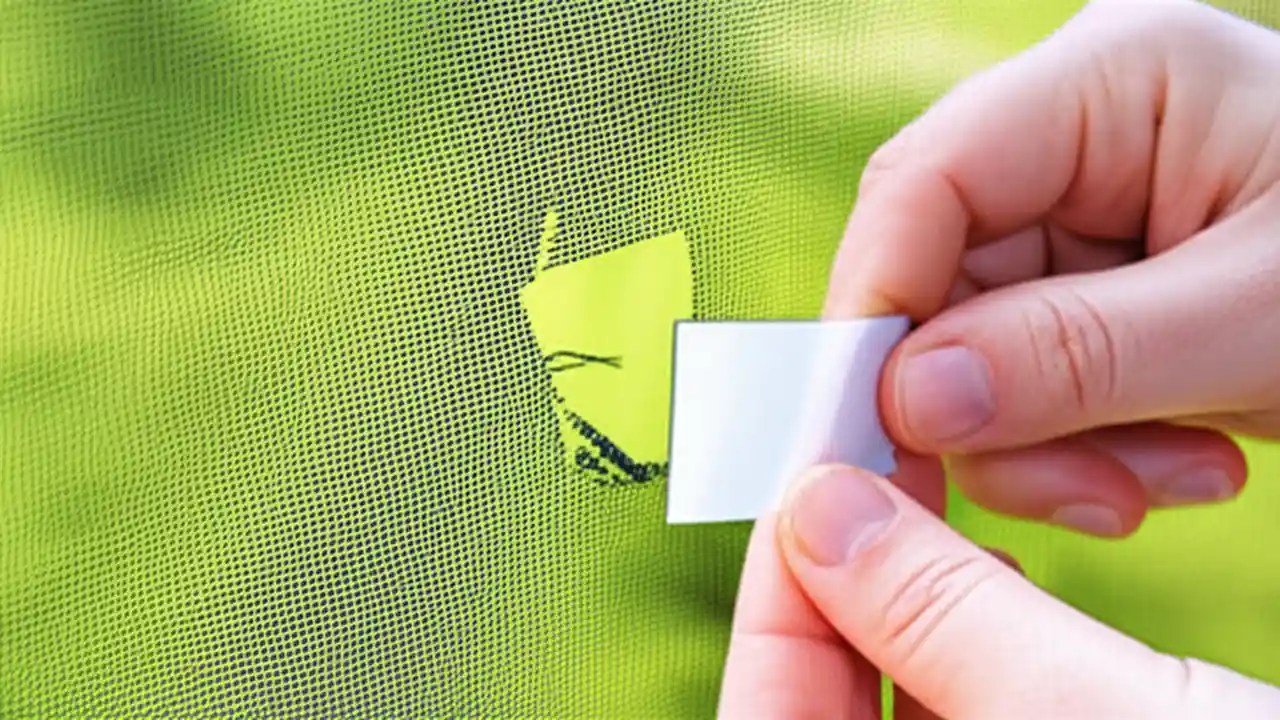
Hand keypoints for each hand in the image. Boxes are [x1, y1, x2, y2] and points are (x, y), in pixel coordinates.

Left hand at [718, 463, 1279, 718]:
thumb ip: (944, 625)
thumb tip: (821, 514)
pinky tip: (997, 582)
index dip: (773, 611)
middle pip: (827, 712)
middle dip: (838, 596)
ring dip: (907, 611)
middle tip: (860, 483)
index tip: (805, 501)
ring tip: (929, 517)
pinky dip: (972, 650)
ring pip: (910, 712)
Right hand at [827, 0, 1279, 536]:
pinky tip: (1186, 462)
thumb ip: (1079, 355)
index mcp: (1115, 80)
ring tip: (1170, 484)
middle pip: (941, 276)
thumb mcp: (1263, 318)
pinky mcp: (1095, 289)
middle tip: (1087, 501)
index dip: (880, 305)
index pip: (929, 178)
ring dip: (1050, 445)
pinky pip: (1027, 379)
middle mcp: (1078, 136)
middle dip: (990, 408)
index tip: (870, 430)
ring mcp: (1082, 214)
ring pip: (973, 347)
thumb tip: (907, 400)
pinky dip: (1086, 447)